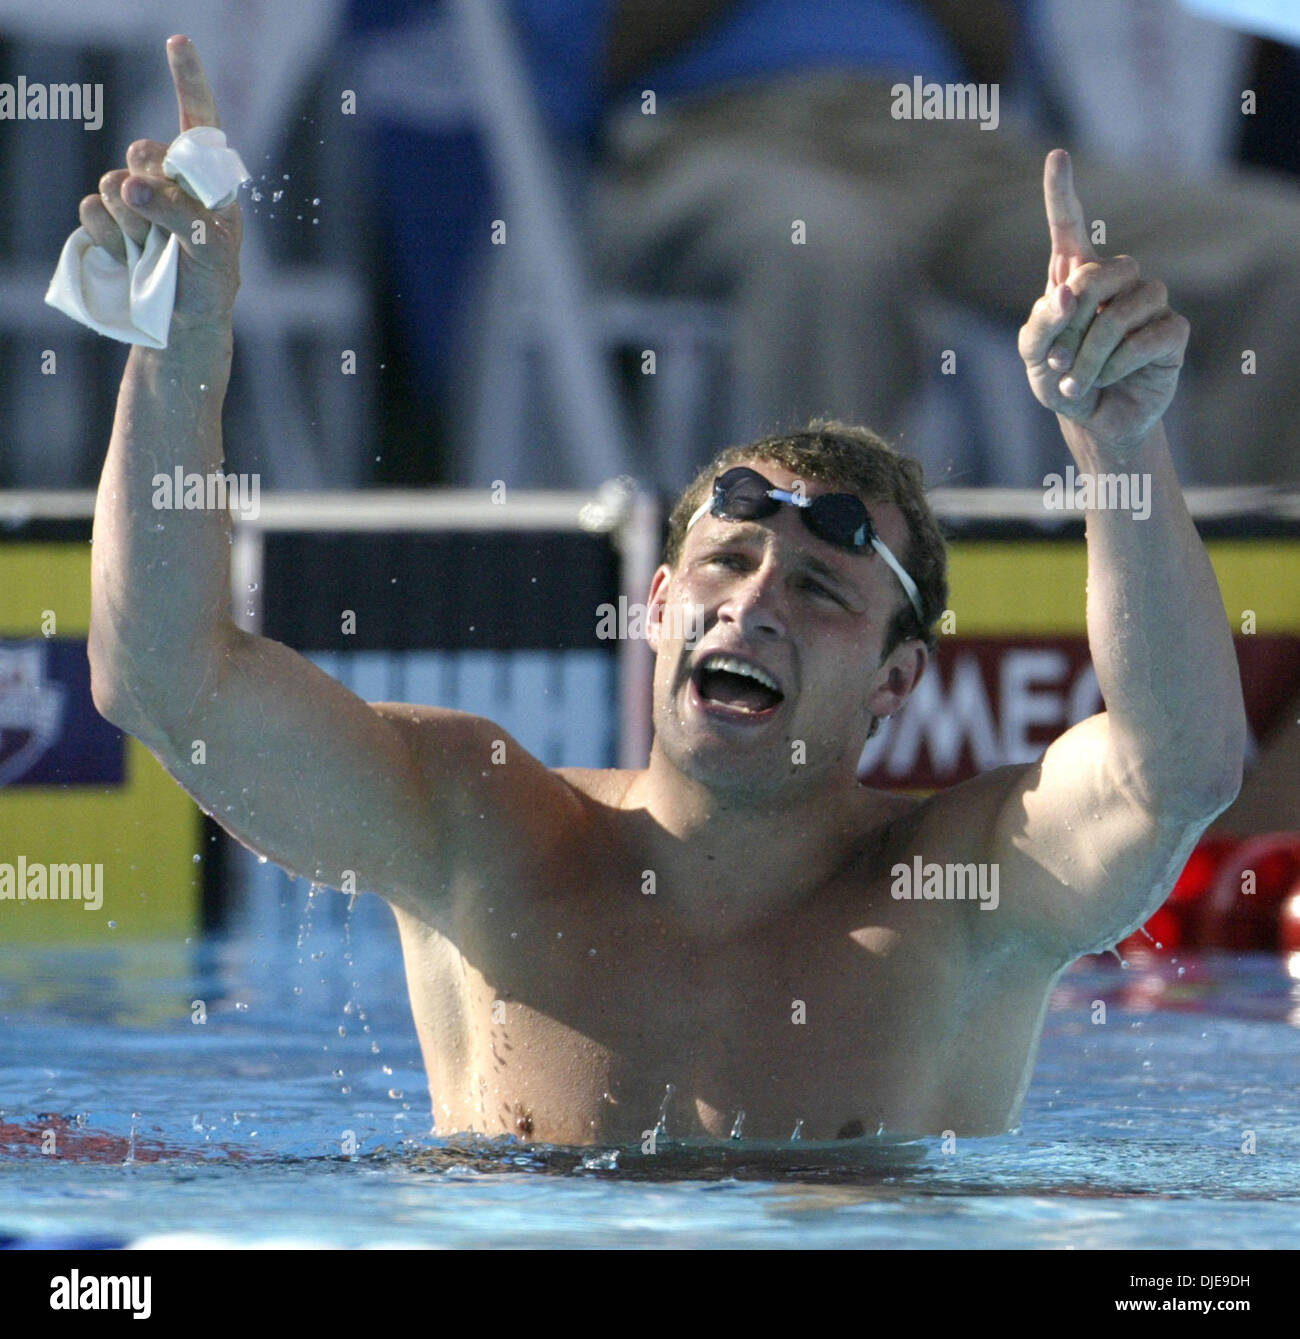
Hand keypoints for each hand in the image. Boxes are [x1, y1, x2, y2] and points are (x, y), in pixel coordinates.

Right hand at [76, 34, 240, 332]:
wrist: (180, 325)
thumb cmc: (208, 284)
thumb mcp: (210, 250)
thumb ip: (178, 212)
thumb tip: (129, 183)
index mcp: (205, 177)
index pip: (198, 119)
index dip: (187, 78)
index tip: (178, 40)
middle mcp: (168, 178)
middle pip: (142, 151)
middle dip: (152, 188)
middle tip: (171, 231)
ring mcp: (133, 197)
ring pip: (114, 183)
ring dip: (135, 223)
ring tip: (156, 253)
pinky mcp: (105, 220)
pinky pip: (93, 209)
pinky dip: (112, 236)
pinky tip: (131, 257)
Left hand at [1018, 149, 1188, 453]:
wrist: (1092, 419)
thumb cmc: (1060, 380)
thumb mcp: (1034, 355)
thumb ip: (1043, 321)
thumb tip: (1070, 289)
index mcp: (1075, 277)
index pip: (1069, 228)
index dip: (1061, 193)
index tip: (1055, 156)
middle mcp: (1116, 280)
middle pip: (1100, 273)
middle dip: (1073, 324)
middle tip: (1058, 363)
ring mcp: (1148, 302)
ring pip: (1123, 312)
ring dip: (1091, 355)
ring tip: (1076, 381)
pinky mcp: (1172, 330)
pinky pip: (1146, 338)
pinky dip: (1117, 365)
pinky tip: (1108, 380)